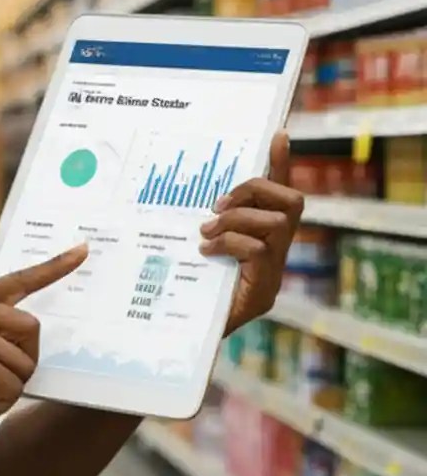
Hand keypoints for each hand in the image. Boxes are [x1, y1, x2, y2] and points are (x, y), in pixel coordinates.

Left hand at [198, 132, 304, 333]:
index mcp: (262, 241)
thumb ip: (203, 227)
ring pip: (274, 222)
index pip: (279, 195)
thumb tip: (190, 199)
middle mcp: (276, 254)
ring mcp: (274, 273)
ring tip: (206, 231)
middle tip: (219, 205)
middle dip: (255, 191)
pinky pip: (258, 248)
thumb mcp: (190, 249)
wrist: (185, 341)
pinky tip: (206, 251)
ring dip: (236, 220)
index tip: (279, 134)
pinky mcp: (265, 290)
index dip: (280, 165)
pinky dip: (231, 243)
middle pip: (290, 201)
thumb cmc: (185, 293)